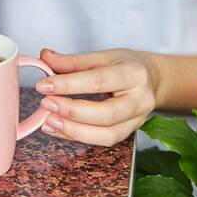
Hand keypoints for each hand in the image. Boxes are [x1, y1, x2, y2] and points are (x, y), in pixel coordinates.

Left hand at [34, 48, 160, 146]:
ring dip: (74, 131)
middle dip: (72, 112)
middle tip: (46, 104)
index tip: (43, 85)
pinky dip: (77, 136)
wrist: (153, 79)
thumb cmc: (127, 65)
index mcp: (134, 74)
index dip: (69, 84)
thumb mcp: (104, 56)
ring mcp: (137, 120)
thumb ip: (74, 60)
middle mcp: (140, 100)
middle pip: (106, 114)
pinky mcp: (129, 133)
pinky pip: (103, 141)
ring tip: (48, 122)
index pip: (99, 81)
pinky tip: (57, 129)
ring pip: (106, 134)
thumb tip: (45, 57)